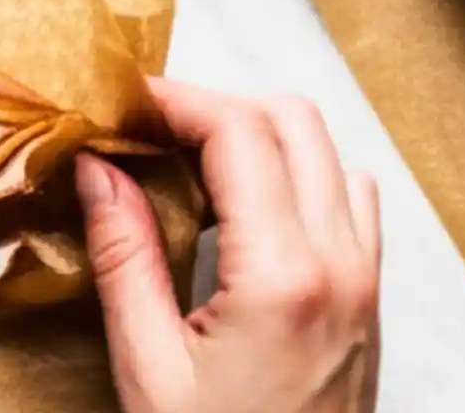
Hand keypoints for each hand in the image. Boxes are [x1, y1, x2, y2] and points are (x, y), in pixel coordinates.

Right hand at [77, 78, 380, 412]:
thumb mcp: (147, 366)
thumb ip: (124, 256)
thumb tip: (96, 168)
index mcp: (283, 276)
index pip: (240, 132)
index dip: (176, 98)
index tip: (122, 99)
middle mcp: (340, 262)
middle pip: (292, 119)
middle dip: (213, 103)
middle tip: (146, 125)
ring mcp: (364, 277)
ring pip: (327, 148)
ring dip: (258, 132)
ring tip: (188, 158)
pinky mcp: (368, 296)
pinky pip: (348, 194)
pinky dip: (297, 169)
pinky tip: (243, 202)